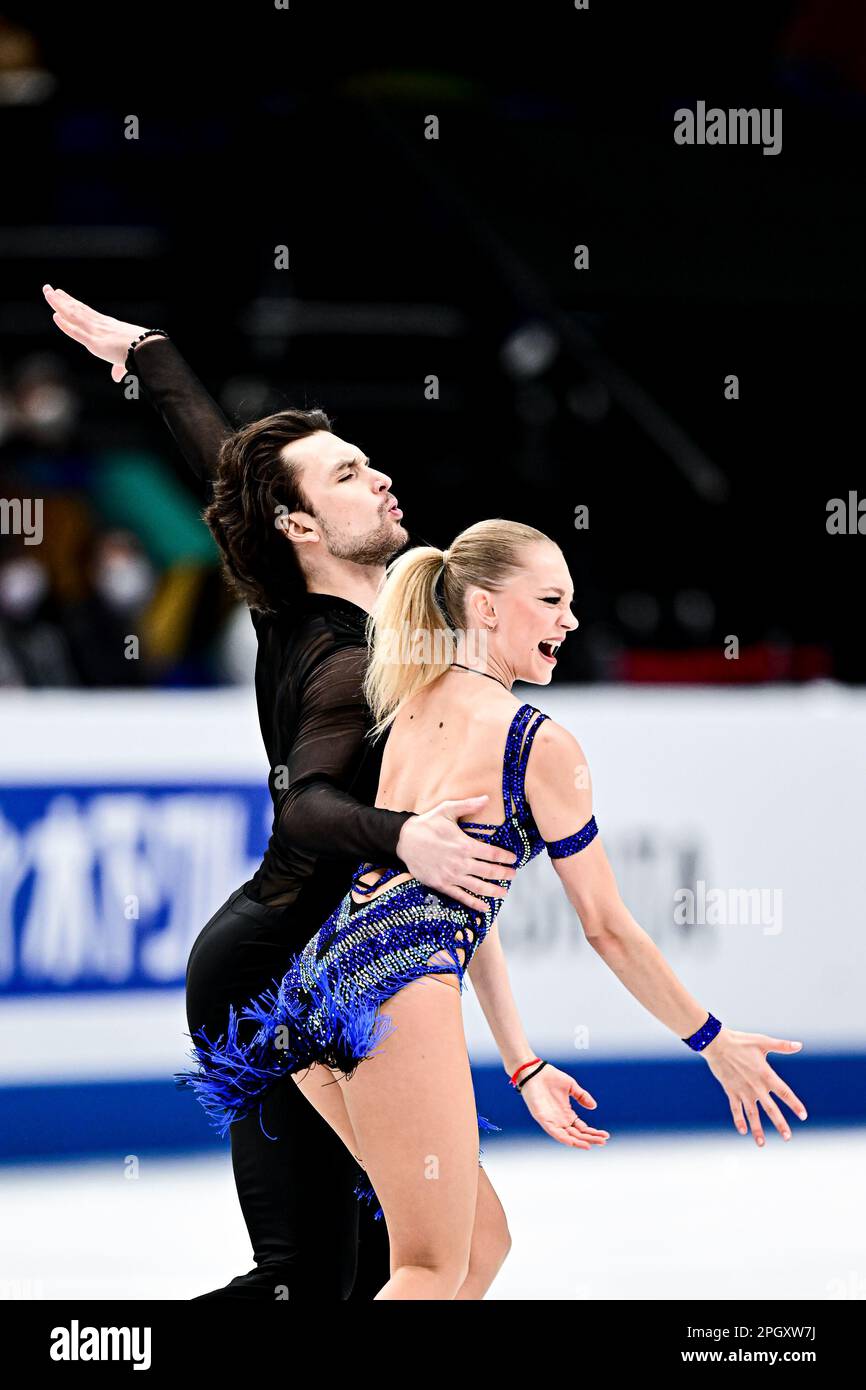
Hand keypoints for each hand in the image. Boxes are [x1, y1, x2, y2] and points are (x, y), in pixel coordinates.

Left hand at [42, 284, 148, 382]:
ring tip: (47, 292)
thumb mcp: (128, 360)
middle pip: (78, 309)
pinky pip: (76, 331)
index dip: (74, 305)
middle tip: (50, 289)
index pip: (87, 313)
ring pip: (74, 315)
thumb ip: (119, 368)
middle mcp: (101, 325)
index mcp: (109, 327)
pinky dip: (65, 324)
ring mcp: (97, 332)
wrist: (149, 350)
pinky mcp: (95, 342)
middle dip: (63, 299)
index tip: (63, 296)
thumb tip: (116, 378)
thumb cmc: (143, 353)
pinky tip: (54, 315)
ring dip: (59, 303)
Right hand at [396, 795, 517, 911]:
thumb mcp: (446, 810)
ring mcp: (451, 876)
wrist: (404, 841)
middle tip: (513, 875)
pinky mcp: (441, 885)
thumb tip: (487, 798)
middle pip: (489, 872)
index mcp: (464, 845)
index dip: (506, 857)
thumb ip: (468, 805)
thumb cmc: (426, 824)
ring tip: (504, 892)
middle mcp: (460, 863)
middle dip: (504, 874)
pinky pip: (461, 897)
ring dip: (493, 891)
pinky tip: (485, 907)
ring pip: (478, 887)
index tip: (514, 859)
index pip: (492, 854)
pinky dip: (474, 903)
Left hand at [518, 1064, 609, 1149]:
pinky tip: (572, 1142)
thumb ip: (582, 1096)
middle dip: (590, 1139)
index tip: (605, 1136)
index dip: (593, 1133)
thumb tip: (594, 1106)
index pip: (582, 1128)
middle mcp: (560, 1120)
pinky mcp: (543, 1118)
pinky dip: (563, 1138)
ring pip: (567, 1136)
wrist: (534, 1071)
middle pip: (577, 1134)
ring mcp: (551, 1120)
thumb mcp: (571, 1087)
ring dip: (578, 1142)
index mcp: (567, 1113)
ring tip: (590, 1145)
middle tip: (603, 1142)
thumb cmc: (550, 1078)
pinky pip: (553, 1131)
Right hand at [701, 1027, 806, 1145]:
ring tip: (762, 1144)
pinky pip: (735, 1109)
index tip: (803, 1116)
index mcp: (765, 1074)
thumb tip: (799, 1045)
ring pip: (752, 1114)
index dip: (794, 1104)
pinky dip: (739, 1120)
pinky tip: (743, 1131)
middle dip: (780, 1124)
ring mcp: (742, 1091)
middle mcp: (755, 1086)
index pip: (784, 1092)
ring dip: (757, 1129)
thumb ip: (782, 1045)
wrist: (716, 1044)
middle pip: (770, 1108)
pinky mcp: (731, 1091)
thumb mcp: (762, 1041)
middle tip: (788, 1137)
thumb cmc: (741, 1041)